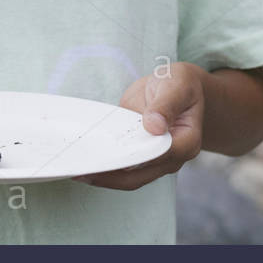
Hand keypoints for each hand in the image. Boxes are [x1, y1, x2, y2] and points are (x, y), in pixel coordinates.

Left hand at [74, 62, 205, 189]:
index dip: (130, 161)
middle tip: (80, 172)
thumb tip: (153, 126)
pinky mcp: (139, 152)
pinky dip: (105, 165)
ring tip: (77, 173)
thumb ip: (165, 105)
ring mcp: (154, 158)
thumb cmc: (181, 85)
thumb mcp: (176, 86)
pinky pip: (123, 164)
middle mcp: (171, 157)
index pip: (156, 157)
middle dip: (109, 178)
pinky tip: (86, 161)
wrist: (178, 87)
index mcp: (185, 142)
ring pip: (128, 177)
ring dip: (103, 176)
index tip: (107, 161)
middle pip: (138, 176)